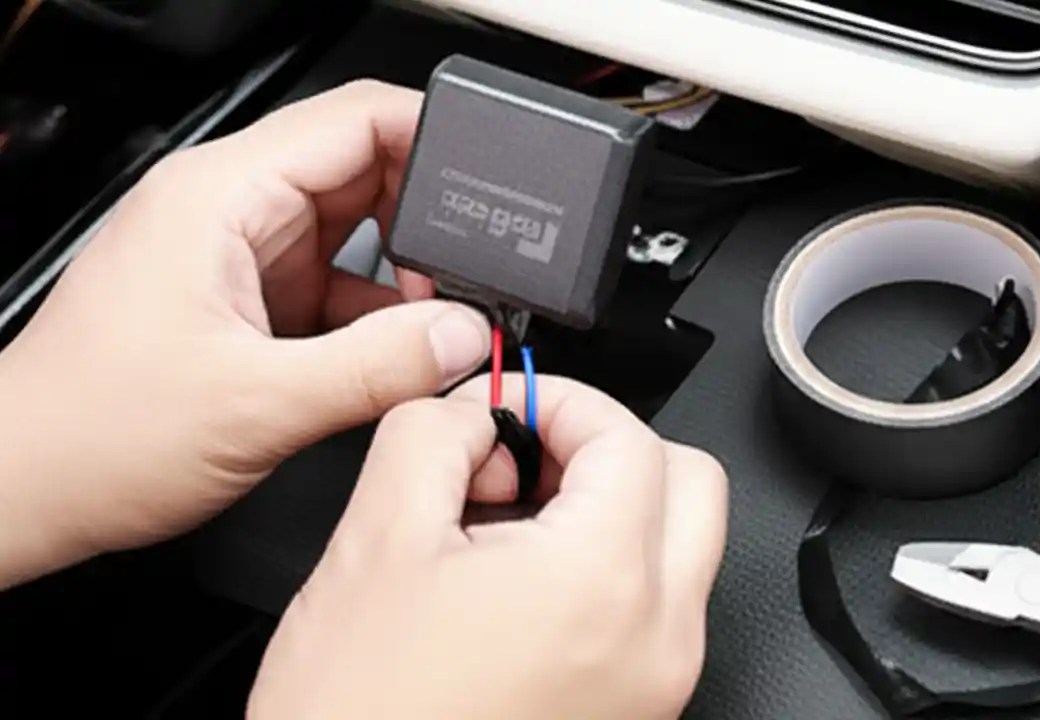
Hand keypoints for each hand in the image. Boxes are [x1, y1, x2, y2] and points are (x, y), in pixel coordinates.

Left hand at [0, 81, 489, 587]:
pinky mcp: (249, 300)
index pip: (354, 118)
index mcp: (220, 195)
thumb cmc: (94, 433)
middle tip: (473, 279)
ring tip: (438, 326)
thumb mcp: (259, 405)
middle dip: (432, 220)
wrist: (28, 488)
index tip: (494, 181)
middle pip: (367, 170)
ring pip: (358, 233)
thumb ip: (379, 367)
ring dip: (407, 277)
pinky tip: (399, 355)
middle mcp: (230, 210)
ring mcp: (240, 254)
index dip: (434, 135)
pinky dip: (378, 317)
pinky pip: (338, 286)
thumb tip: (465, 335)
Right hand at [249, 376, 728, 719]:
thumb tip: (475, 411)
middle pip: (688, 483)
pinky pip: (654, 608)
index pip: (630, 437)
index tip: (506, 408)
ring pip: (678, 545)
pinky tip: (517, 586)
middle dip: (605, 448)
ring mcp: (657, 683)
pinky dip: (606, 571)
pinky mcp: (639, 712)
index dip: (560, 400)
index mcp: (603, 581)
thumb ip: (433, 435)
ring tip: (508, 527)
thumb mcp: (375, 541)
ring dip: (608, 508)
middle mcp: (657, 638)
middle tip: (525, 457)